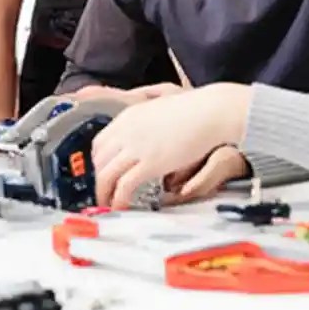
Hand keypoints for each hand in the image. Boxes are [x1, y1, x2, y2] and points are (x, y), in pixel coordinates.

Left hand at [91, 83, 251, 208]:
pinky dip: (118, 198)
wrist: (210, 111)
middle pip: (99, 160)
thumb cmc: (193, 108)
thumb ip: (146, 116)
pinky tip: (121, 206)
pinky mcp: (150, 163)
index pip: (100, 143)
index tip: (102, 172)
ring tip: (107, 204)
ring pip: (105, 174)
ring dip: (103, 193)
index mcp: (127, 117)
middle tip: (103, 191)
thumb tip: (144, 126)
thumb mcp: (160, 104)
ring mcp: (136, 147)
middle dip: (98, 179)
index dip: (98, 161)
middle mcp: (126, 131)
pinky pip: (124, 185)